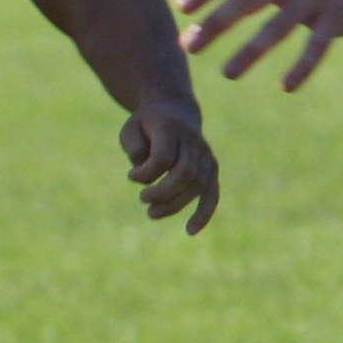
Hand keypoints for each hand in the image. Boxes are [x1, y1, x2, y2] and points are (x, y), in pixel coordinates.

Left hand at [118, 100, 220, 231]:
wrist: (175, 111)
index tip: (131, 175)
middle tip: (142, 199)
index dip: (146, 173)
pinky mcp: (211, 169)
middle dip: (162, 192)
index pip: (164, 157)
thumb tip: (145, 174)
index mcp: (171, 129)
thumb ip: (134, 148)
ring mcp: (206, 156)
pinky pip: (212, 194)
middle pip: (185, 174)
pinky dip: (203, 213)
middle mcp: (194, 142)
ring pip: (198, 186)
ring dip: (174, 205)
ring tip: (151, 213)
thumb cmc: (146, 125)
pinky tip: (190, 231)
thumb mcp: (131, 129)